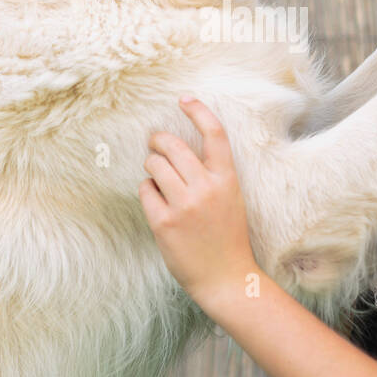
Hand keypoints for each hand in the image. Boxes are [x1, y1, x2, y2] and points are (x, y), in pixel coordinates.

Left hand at [138, 96, 259, 306]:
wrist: (226, 277)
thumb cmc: (227, 236)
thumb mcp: (230, 198)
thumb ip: (211, 174)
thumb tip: (177, 150)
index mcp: (227, 179)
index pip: (214, 134)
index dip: (198, 111)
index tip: (185, 98)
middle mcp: (206, 188)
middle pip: (173, 146)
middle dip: (158, 140)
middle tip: (155, 142)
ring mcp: (184, 205)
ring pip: (154, 165)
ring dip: (151, 166)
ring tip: (157, 177)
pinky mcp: (164, 222)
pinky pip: (145, 190)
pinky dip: (148, 191)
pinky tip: (157, 201)